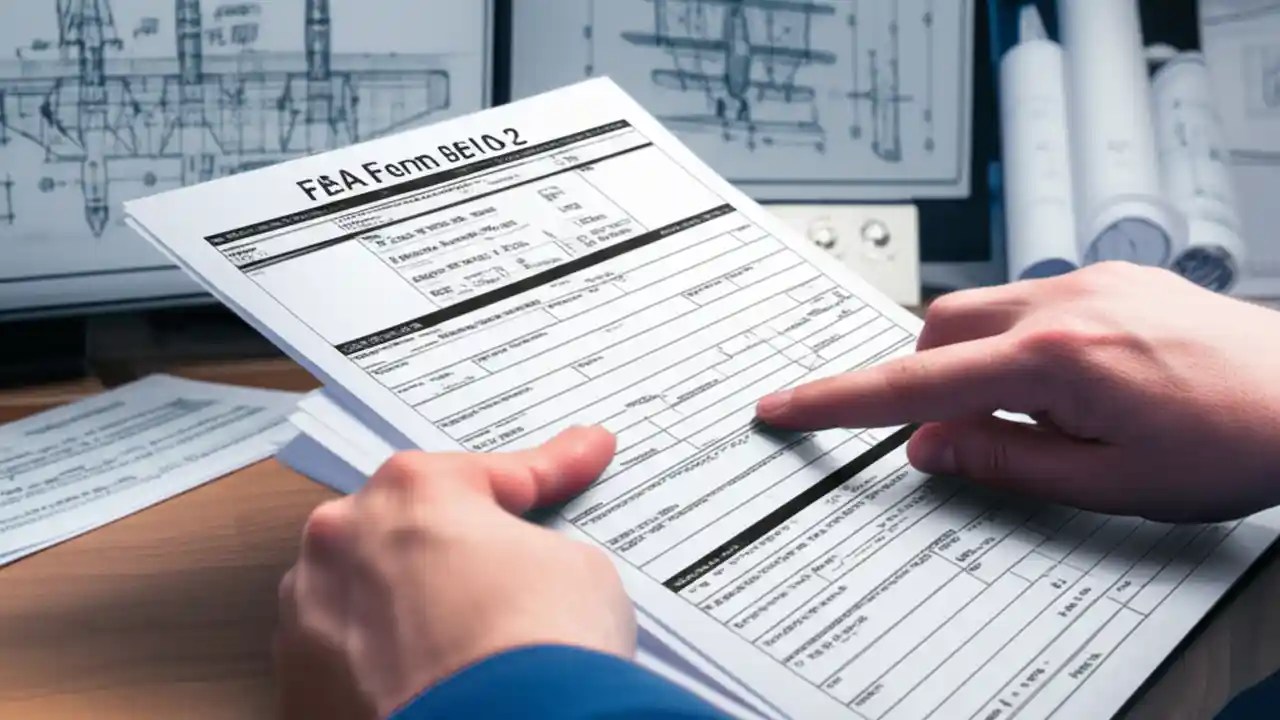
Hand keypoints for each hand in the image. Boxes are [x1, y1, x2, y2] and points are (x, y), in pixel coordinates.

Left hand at [274, 426, 628, 719]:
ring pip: (366, 596)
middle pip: (408, 530)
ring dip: (406, 607)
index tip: (583, 456)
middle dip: (453, 543)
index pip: (493, 475)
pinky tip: (432, 683)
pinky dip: (383, 669)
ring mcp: (308, 619)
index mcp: (411, 489)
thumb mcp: (577, 566)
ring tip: (464, 641)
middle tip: (507, 566)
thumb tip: (531, 568)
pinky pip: (348, 664)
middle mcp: (341, 542)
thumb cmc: (536, 642)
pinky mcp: (299, 691)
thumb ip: (541, 545)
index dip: (552, 469)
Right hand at [756, 262, 1279, 522]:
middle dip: (922, 378)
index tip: (785, 405)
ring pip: (980, 309)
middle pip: (937, 328)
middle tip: (955, 434)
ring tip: (1037, 413)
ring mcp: (1091, 281)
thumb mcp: (1108, 483)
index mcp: (1054, 361)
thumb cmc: (1233, 442)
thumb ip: (1001, 463)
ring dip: (975, 360)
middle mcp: (1064, 304)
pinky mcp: (1113, 277)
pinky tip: (1067, 381)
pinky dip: (1016, 342)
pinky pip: (1029, 300)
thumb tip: (928, 449)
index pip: (914, 384)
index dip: (838, 400)